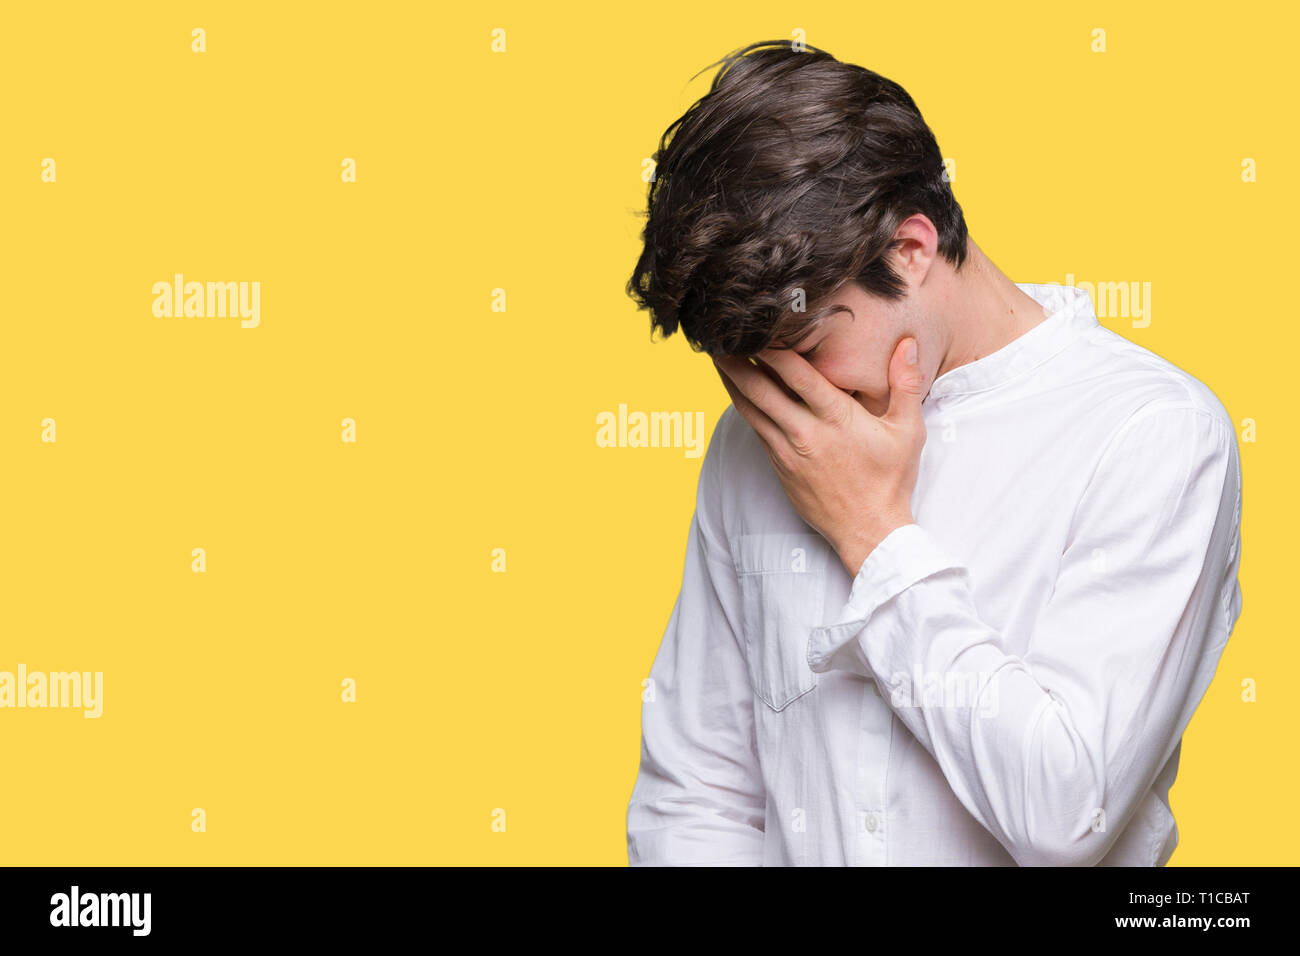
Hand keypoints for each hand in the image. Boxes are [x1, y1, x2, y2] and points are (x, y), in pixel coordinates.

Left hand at [713, 337, 926, 576]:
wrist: (868, 531)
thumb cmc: (890, 480)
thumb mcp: (908, 431)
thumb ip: (906, 384)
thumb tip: (907, 343)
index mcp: (836, 419)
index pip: (797, 376)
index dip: (772, 350)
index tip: (757, 327)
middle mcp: (805, 433)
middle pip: (760, 390)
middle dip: (736, 361)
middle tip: (719, 337)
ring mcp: (787, 451)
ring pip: (750, 410)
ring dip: (731, 382)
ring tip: (717, 357)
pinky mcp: (779, 466)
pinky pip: (756, 429)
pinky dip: (743, 407)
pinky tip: (736, 391)